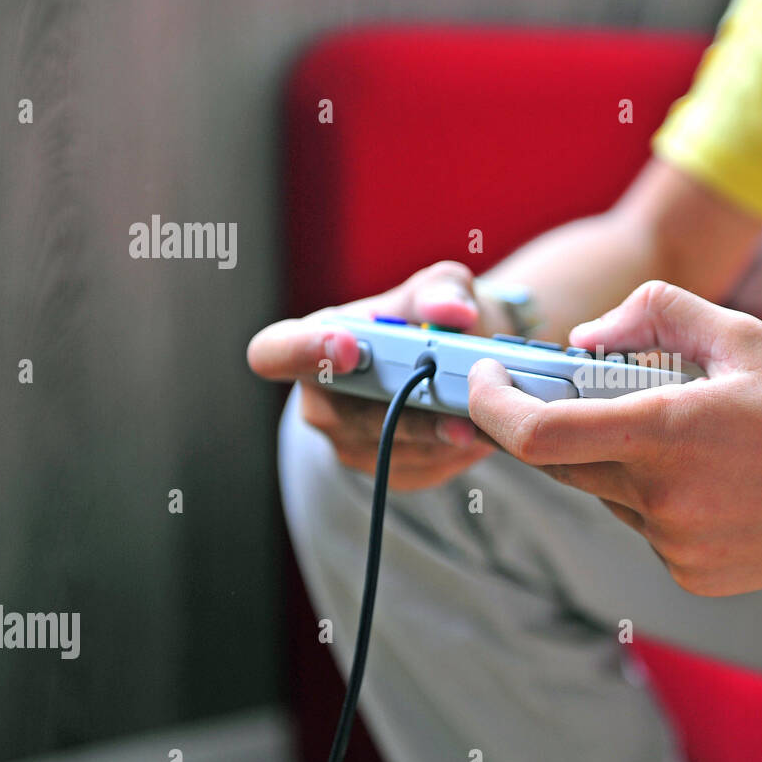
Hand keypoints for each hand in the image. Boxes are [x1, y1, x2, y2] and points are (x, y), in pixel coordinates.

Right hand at [247, 261, 499, 490]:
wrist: (459, 361)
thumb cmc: (430, 317)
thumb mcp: (440, 289)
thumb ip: (443, 293)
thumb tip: (454, 313)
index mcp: (313, 342)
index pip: (274, 353)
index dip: (303, 352)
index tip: (348, 346)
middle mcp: (322, 400)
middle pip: (351, 416)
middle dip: (408, 411)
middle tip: (459, 409)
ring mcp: (351, 442)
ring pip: (395, 448)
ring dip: (444, 434)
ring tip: (486, 411)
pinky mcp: (389, 472)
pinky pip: (424, 469)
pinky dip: (457, 452)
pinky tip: (481, 428)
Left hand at [466, 281, 761, 595]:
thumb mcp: (741, 334)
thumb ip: (649, 317)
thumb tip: (581, 344)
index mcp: (670, 433)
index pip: (538, 434)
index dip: (491, 407)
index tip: (482, 381)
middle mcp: (664, 502)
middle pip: (563, 462)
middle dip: (559, 422)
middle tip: (596, 388)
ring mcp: (678, 548)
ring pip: (606, 494)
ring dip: (617, 460)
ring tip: (693, 435)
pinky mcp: (694, 575)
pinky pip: (643, 527)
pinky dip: (652, 497)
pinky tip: (717, 479)